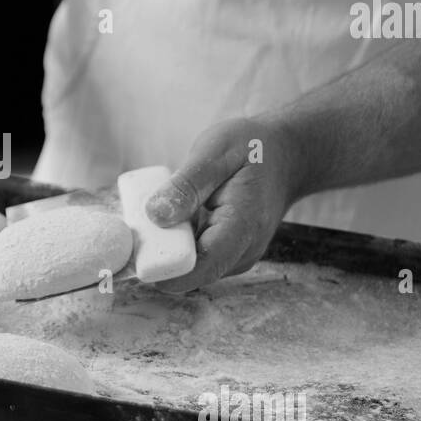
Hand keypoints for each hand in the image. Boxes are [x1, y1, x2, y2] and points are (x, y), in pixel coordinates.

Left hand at [144, 116, 304, 292]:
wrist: (287, 156)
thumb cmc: (254, 149)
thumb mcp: (216, 152)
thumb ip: (186, 185)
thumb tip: (154, 214)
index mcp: (242, 227)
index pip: (201, 266)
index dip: (163, 269)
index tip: (133, 257)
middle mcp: (241, 252)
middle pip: (189, 271)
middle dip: (157, 253)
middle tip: (136, 223)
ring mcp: (235, 257)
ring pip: (188, 266)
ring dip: (164, 246)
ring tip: (159, 211)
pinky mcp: (226, 254)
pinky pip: (192, 256)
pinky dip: (175, 240)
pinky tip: (173, 215)